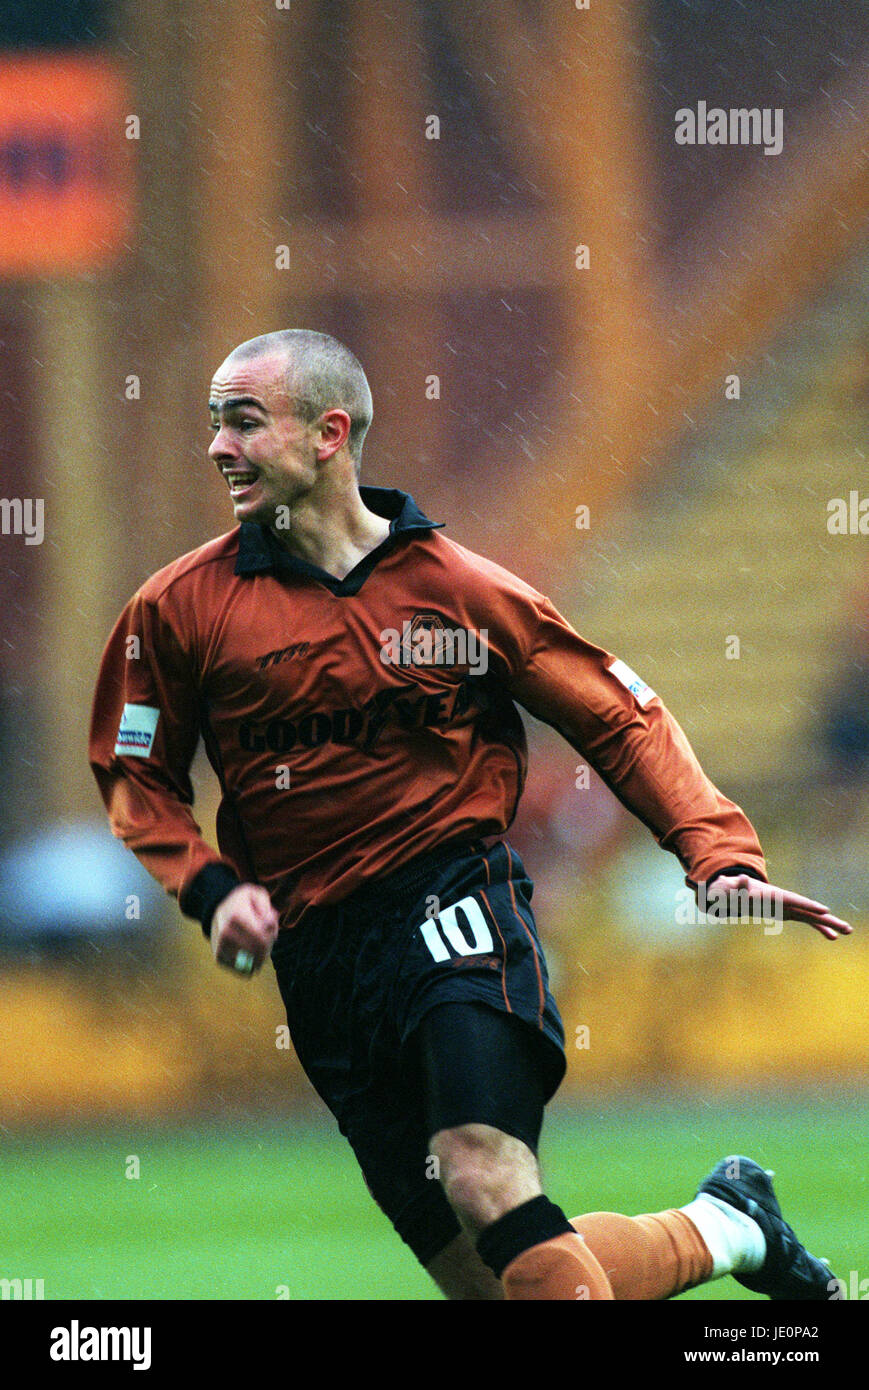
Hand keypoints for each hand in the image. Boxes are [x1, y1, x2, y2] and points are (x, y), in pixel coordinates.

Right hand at [211, 883, 279, 974]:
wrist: (219, 911)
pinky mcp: (219, 958)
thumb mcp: (256, 894)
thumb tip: (268, 924)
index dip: (271, 936)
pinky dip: (251, 965)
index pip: (261, 939)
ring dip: (260, 958)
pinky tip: (250, 953)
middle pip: (258, 952)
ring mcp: (221, 947)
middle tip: (267, 940)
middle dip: (267, 948)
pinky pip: (242, 971)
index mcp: (237, 916)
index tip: (270, 930)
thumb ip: (266, 907)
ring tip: (258, 945)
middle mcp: (226, 933)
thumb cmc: (243, 903)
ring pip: (251, 964)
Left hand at [699, 873, 852, 940]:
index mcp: (771, 895)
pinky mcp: (788, 913)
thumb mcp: (725, 890)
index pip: (792, 900)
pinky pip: (807, 922)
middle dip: (825, 916)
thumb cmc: (727, 891)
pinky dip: (819, 928)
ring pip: (811, 916)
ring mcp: (787, 907)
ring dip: (828, 924)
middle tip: (844, 925)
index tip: (824, 909)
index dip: (807, 905)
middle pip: (807, 909)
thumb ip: (727, 886)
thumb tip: (728, 880)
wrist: (730, 891)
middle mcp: (783, 900)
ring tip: (847, 931)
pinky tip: (833, 937)